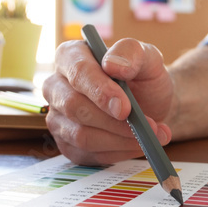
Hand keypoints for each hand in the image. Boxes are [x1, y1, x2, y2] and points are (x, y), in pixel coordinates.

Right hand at [42, 37, 174, 164]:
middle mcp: (57, 86)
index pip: (78, 72)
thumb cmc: (142, 77)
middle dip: (112, 121)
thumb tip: (112, 64)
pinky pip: (87, 154)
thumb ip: (131, 53)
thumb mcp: (147, 57)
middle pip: (74, 107)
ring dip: (120, 139)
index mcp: (70, 56)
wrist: (150, 103)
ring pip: (80, 135)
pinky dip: (118, 152)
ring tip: (151, 135)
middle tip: (146, 126)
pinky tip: (138, 144)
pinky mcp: (66, 143)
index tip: (125, 107)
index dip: (100, 90)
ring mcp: (58, 116)